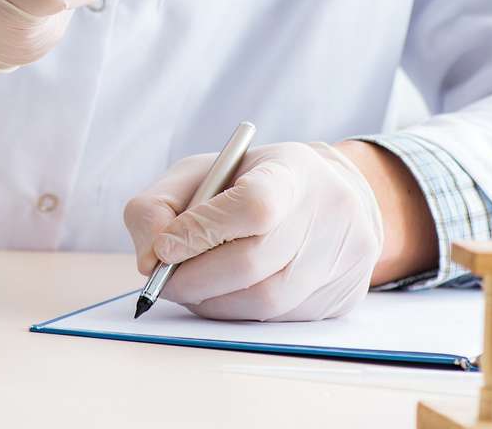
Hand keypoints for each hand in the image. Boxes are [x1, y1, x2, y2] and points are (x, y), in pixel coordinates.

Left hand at [122, 142, 384, 321]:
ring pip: (264, 301)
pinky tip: (224, 294)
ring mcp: (342, 260)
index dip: (203, 230)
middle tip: (161, 280)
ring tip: (191, 286)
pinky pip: (279, 320)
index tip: (164, 247)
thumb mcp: (201, 172)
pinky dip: (238, 313)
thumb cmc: (252, 181)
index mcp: (293, 171)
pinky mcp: (342, 298)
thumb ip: (159, 205)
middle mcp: (329, 215)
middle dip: (194, 278)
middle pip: (253, 263)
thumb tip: (149, 258)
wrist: (329, 195)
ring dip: (213, 302)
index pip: (252, 205)